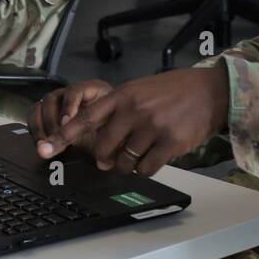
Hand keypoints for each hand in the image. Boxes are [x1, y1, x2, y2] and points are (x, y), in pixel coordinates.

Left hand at [35, 67, 229, 176]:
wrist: (212, 91)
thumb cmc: (176, 91)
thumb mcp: (142, 89)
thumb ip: (119, 111)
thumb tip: (103, 146)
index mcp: (124, 95)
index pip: (85, 117)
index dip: (63, 135)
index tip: (46, 148)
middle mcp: (135, 110)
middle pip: (103, 147)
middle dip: (103, 158)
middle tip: (110, 160)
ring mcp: (152, 127)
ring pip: (124, 161)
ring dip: (125, 166)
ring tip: (136, 157)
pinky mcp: (170, 143)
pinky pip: (146, 168)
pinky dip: (145, 168)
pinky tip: (154, 158)